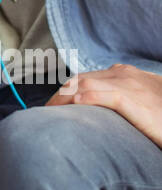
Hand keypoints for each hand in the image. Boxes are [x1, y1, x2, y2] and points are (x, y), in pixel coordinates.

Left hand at [44, 63, 161, 147]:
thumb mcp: (144, 103)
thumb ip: (125, 102)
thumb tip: (106, 114)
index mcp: (124, 74)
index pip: (85, 78)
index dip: (66, 92)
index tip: (54, 108)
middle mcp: (121, 74)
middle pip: (77, 80)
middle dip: (59, 96)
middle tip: (46, 114)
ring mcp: (125, 84)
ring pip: (81, 85)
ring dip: (61, 99)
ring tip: (49, 115)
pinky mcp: (129, 98)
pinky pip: (95, 95)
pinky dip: (77, 100)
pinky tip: (66, 109)